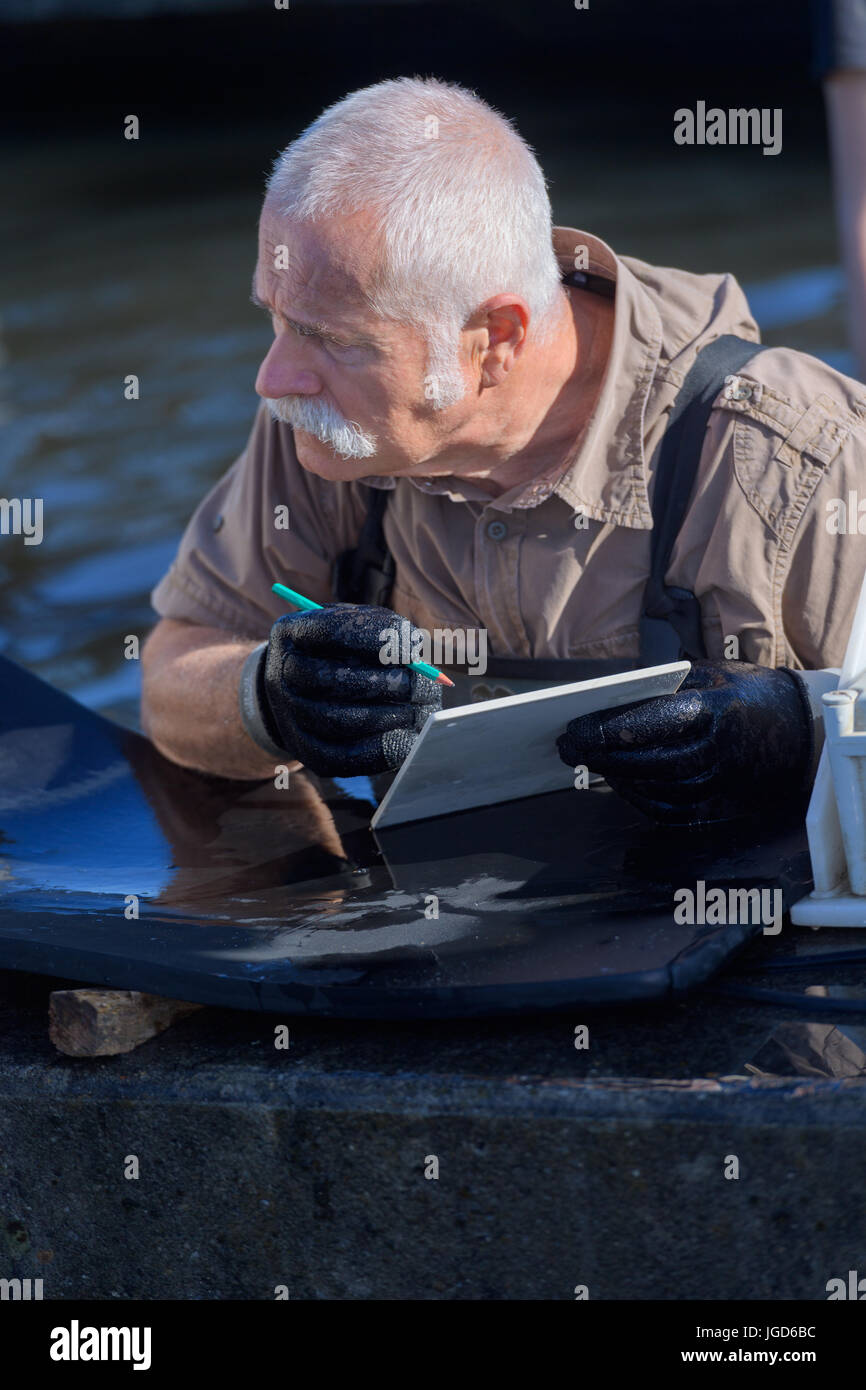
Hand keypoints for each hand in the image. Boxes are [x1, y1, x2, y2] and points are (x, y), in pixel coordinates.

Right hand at [259, 604, 441, 776]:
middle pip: (332, 680)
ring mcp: (290, 715)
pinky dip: (379, 751)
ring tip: (416, 711)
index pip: (330, 631)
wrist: (300, 690)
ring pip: (339, 721)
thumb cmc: (340, 651)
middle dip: (387, 683)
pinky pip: (341, 757)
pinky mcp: (306, 750)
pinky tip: (405, 739)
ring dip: (387, 717)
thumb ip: (384, 630)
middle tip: (423, 686)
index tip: (412, 646)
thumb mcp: (355, 628)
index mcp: (292, 633)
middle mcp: (282, 673)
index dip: (373, 637)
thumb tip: (415, 648)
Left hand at [556, 660, 813, 825]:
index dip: (605, 731)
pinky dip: (641, 800)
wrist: (796, 724)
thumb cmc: (740, 692)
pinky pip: (674, 810)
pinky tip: (623, 783)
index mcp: (713, 708)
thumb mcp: (706, 674)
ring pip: (657, 789)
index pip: (650, 724)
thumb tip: (606, 702)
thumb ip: (661, 689)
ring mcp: (720, 778)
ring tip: (592, 761)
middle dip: (601, 756)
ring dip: (618, 778)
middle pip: (647, 762)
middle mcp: (717, 748)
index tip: (572, 732)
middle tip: (568, 749)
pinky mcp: (721, 799)